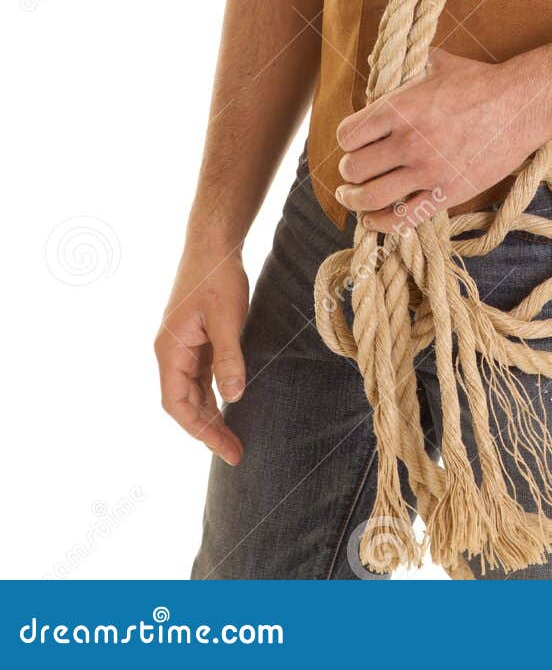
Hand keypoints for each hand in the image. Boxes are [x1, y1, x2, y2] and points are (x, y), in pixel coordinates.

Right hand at [154, 248, 249, 466]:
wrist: (212, 245)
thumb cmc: (217, 278)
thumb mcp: (227, 318)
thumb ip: (228, 358)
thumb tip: (233, 397)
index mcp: (170, 350)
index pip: (177, 403)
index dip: (199, 430)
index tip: (224, 449)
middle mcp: (171, 353)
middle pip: (184, 402)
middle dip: (208, 429)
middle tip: (236, 452)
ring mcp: (182, 346)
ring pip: (192, 391)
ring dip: (210, 414)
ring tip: (234, 438)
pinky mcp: (195, 339)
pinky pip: (200, 376)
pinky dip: (212, 394)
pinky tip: (229, 404)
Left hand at [334, 46, 551, 231]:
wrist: (520, 105)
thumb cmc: (478, 81)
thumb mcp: (434, 63)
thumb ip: (401, 71)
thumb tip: (378, 80)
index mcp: (399, 108)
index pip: (348, 135)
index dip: (347, 140)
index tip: (354, 142)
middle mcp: (408, 141)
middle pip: (354, 168)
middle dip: (349, 170)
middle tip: (353, 169)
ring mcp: (427, 171)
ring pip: (370, 197)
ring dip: (355, 199)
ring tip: (352, 197)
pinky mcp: (447, 193)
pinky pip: (403, 219)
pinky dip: (381, 223)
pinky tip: (372, 220)